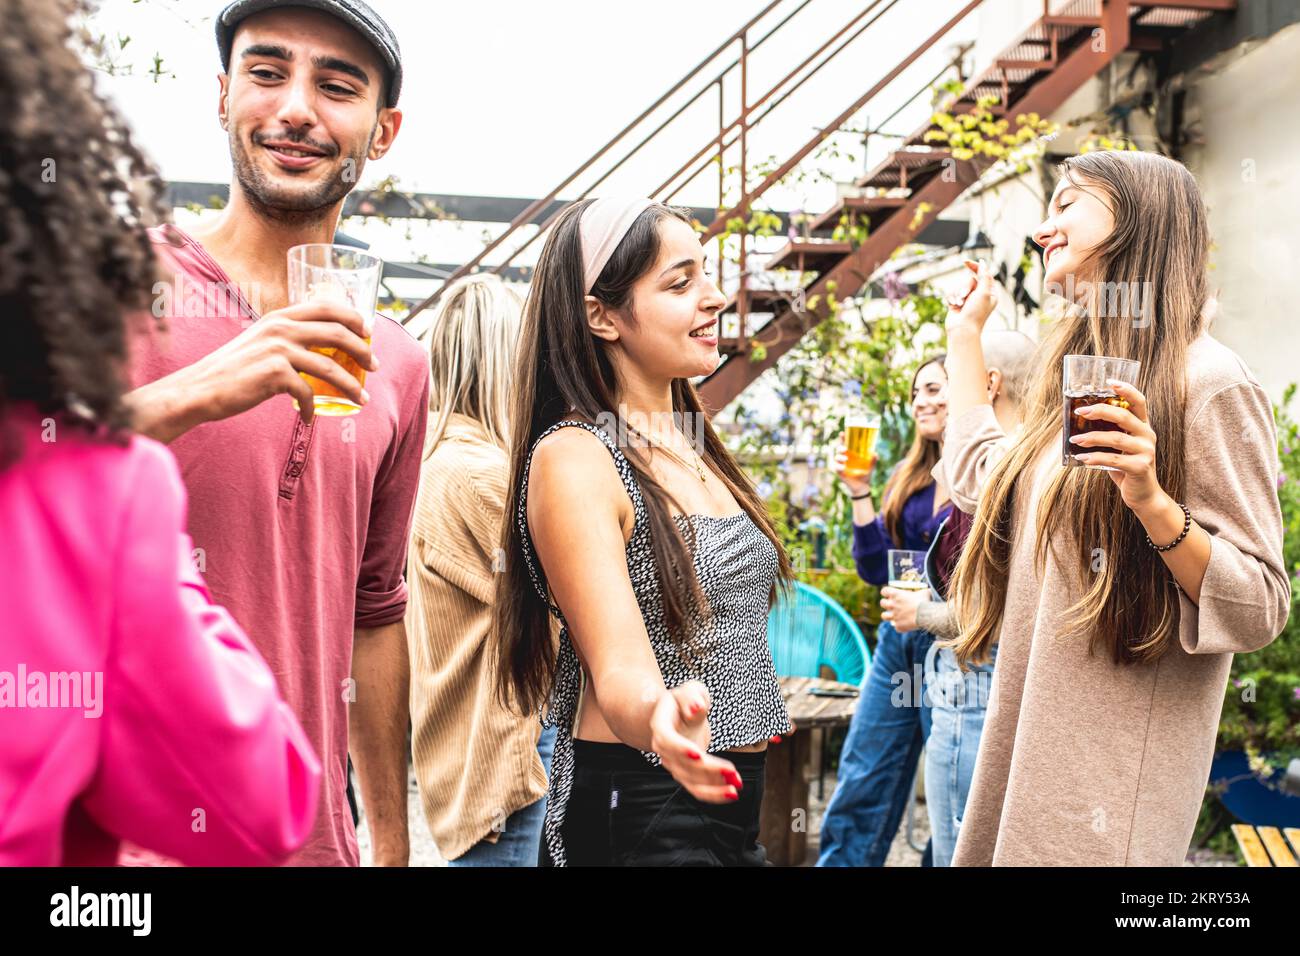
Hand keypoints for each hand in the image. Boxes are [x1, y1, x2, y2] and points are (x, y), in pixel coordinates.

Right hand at [130, 300, 378, 438]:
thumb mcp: (260, 343)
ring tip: (362, 401)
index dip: (353, 317)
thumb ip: (286, 339)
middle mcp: (280, 328)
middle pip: (337, 333)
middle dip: (363, 351)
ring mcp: (278, 350)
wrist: (200, 389)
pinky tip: (311, 419)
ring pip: (330, 368)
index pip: (326, 306)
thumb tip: (319, 351)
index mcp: (279, 317)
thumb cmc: (233, 370)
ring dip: (351, 387)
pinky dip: (313, 408)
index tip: (369, 332)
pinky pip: (308, 393)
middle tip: (374, 367)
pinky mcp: (274, 374)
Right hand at [650, 681, 741, 803]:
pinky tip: (732, 793)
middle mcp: (664, 748)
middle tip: (732, 772)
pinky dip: (714, 794)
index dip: (680, 749)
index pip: (667, 739)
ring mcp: (673, 763)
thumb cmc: (687, 701)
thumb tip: (696, 708)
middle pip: (683, 765)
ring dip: (714, 787)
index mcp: (661, 724)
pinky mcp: (685, 774)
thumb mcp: (691, 690)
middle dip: (708, 771)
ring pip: (691, 782)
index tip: (699, 754)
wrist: (678, 716)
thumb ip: (691, 697)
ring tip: (737, 785)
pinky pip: (697, 789)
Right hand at [834, 433, 872, 497]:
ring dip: (839, 457)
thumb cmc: (866, 474)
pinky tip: (843, 467)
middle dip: (840, 447)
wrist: (863, 487)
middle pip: (839, 449)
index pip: (846, 444)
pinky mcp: (839, 472)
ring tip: (845, 459)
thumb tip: (875, 453)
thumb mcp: (871, 467)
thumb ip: (873, 460)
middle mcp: (845, 458)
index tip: (842, 433)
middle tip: (845, 449)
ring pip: (836, 457)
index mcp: (851, 454)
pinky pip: (836, 467)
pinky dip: (839, 466)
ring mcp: (841, 465)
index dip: (843, 438)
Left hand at [880, 585, 926, 631]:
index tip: (889, 594)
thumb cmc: (925, 602)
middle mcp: (892, 605)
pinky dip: (900, 626)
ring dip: (888, 615)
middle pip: (882, 603)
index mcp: (896, 594)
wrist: (926, 615)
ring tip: (893, 616)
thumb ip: (922, 591)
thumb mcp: (924, 592)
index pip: (884, 591)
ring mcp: (894, 616)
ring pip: (884, 616)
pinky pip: (896, 626)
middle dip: (886, 603)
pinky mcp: (898, 626)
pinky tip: (906, 624)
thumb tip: (928, 590)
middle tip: (892, 604)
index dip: (886, 592)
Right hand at [946, 258, 996, 335]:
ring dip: (958, 294)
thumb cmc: (975, 313)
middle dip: (965, 287)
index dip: (975, 267)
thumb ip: (984, 276)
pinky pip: (951, 293)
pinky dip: (951, 299)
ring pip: (959, 286)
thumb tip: (982, 263)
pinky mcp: (957, 303)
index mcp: (990, 293)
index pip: (983, 274)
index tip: (965, 262)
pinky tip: (953, 307)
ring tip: (959, 305)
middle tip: (965, 298)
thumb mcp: (984, 292)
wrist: (962, 330)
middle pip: (969, 280)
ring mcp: (967, 300)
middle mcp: (979, 295)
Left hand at [1068, 379, 1162, 510]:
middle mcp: (1148, 435)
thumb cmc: (1126, 468)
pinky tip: (1081, 458)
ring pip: (1116, 438)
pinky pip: (1114, 459)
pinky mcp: (1140, 467)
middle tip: (1080, 411)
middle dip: (1100, 411)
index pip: (1139, 402)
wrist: (1143, 495)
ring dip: (1091, 437)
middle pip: (1124, 416)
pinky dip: (1095, 457)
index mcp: (1143, 427)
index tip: (1110, 382)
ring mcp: (1146, 451)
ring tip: (1075, 440)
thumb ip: (1107, 434)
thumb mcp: (1118, 448)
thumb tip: (1076, 425)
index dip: (1127, 390)